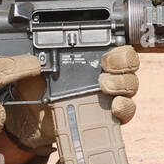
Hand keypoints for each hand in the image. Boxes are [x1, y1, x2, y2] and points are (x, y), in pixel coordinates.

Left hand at [5, 46, 140, 153]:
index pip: (117, 46)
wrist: (32, 117)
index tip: (106, 56)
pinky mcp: (108, 115)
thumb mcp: (36, 65)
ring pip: (131, 86)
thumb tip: (36, 55)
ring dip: (123, 84)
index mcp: (89, 56)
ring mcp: (109, 94)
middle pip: (129, 64)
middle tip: (105, 71)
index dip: (119, 49)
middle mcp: (104, 73)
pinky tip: (115, 107)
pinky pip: (127, 111)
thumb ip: (38, 55)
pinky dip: (125, 108)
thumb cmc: (36, 86)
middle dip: (123, 63)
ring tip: (105, 88)